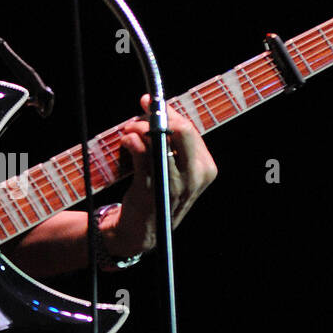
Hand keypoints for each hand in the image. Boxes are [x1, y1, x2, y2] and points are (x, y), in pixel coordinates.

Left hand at [100, 95, 217, 256]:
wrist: (143, 230)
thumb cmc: (158, 192)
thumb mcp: (175, 167)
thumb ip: (171, 139)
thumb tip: (153, 104)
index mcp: (206, 168)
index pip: (190, 129)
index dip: (167, 112)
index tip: (148, 102)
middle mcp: (195, 176)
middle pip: (181, 129)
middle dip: (156, 117)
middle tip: (137, 117)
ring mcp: (174, 183)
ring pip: (159, 138)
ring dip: (138, 128)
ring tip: (129, 130)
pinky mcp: (151, 188)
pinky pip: (141, 152)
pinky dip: (131, 141)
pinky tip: (127, 142)